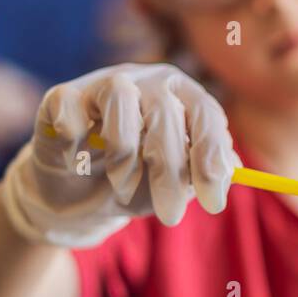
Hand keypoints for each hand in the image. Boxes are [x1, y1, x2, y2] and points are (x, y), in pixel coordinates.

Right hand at [1, 63, 240, 246]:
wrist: (80, 194)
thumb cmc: (140, 182)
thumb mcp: (180, 182)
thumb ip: (208, 173)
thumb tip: (235, 172)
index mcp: (183, 93)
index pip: (206, 114)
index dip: (211, 159)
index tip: (214, 203)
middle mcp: (146, 79)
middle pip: (165, 114)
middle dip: (169, 173)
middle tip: (170, 217)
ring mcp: (102, 82)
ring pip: (119, 105)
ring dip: (123, 159)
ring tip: (123, 185)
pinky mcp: (62, 97)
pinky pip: (71, 113)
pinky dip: (75, 144)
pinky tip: (77, 160)